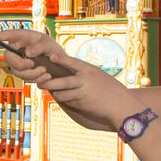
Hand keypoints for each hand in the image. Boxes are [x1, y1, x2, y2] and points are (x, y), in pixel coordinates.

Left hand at [0, 30, 125, 130]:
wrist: (121, 105)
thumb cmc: (109, 88)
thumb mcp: (97, 75)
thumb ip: (82, 73)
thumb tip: (66, 71)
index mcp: (89, 70)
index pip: (72, 62)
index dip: (60, 59)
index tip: (51, 56)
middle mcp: (85, 80)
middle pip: (61, 81)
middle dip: (48, 82)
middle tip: (39, 82)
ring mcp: (83, 92)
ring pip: (61, 92)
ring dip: (54, 92)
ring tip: (48, 89)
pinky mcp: (82, 103)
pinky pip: (67, 100)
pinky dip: (63, 99)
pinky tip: (63, 97)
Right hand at [0, 30, 72, 84]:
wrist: (59, 64)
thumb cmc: (51, 49)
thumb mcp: (49, 44)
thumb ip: (39, 46)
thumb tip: (28, 53)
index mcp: (21, 37)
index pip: (8, 34)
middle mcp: (16, 50)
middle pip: (8, 57)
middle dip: (20, 64)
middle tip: (33, 64)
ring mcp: (17, 63)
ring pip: (17, 71)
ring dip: (32, 73)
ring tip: (46, 71)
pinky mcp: (22, 73)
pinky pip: (25, 79)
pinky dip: (36, 79)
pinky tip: (46, 76)